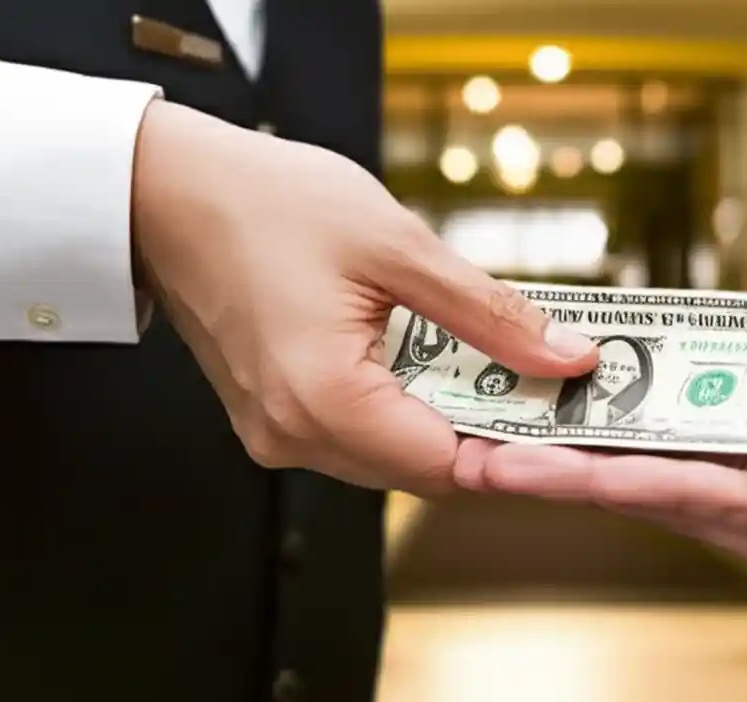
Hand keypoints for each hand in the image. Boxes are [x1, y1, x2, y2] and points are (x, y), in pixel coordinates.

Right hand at [131, 101, 597, 493]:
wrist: (164, 189)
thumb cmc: (265, 202)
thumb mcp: (398, 246)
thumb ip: (489, 314)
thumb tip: (567, 357)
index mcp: (323, 399)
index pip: (449, 465)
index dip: (523, 456)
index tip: (582, 440)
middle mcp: (295, 435)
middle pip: (426, 468)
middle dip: (497, 437)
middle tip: (562, 399)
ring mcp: (278, 430)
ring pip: (396, 453)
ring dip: (456, 421)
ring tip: (515, 378)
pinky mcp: (274, 413)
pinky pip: (361, 431)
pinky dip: (412, 408)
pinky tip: (448, 368)